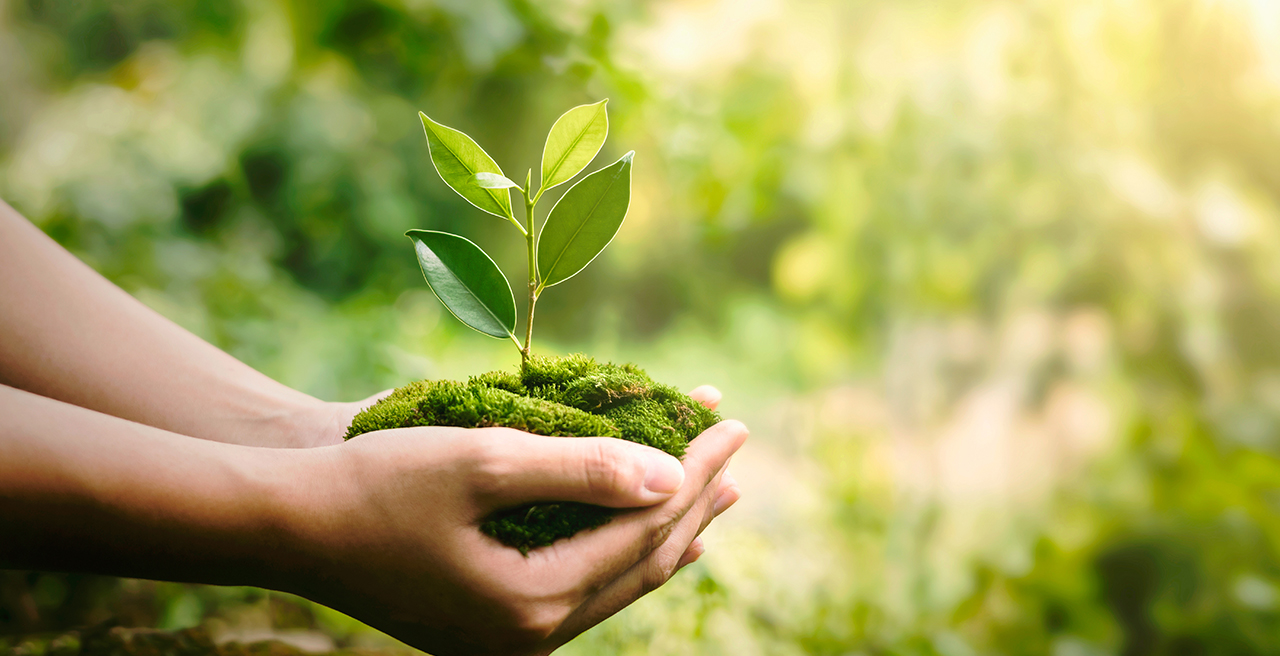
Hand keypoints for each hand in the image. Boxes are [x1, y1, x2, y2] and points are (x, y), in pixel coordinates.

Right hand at [274, 387, 745, 655]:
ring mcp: (506, 637)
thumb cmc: (375, 483)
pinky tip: (647, 535)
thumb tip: (673, 476)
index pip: (643, 531)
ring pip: (615, 579)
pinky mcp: (487, 621)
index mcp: (531, 603)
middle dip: (694, 499)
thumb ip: (584, 469)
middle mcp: (528, 635)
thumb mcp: (484, 461)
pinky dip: (620, 551)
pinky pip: (580, 588)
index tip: (729, 418)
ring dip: (666, 527)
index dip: (693, 471)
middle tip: (737, 444)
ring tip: (714, 490)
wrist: (285, 523)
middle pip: (641, 563)